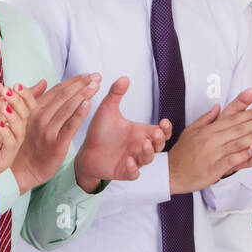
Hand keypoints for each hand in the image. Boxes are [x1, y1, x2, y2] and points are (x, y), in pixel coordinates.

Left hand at [0, 80, 38, 179]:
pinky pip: (10, 142)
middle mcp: (19, 128)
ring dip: (12, 115)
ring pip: (20, 127)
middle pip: (26, 112)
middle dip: (18, 100)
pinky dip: (5, 132)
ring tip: (4, 106)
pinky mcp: (8, 154)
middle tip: (8, 91)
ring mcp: (16, 141)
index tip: (16, 85)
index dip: (26, 94)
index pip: (29, 103)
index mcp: (17, 117)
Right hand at [8, 74, 100, 192]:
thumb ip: (34, 99)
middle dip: (81, 83)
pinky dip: (79, 113)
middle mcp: (39, 117)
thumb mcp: (26, 119)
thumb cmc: (26, 144)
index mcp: (33, 109)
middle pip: (64, 95)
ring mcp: (47, 130)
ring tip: (96, 84)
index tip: (87, 74)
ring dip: (84, 93)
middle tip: (96, 75)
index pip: (57, 90)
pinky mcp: (56, 144)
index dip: (73, 80)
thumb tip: (44, 81)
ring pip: (68, 107)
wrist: (22, 171)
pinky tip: (89, 103)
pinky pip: (69, 126)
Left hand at [74, 76, 169, 191]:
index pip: (161, 132)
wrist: (85, 150)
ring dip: (148, 153)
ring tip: (144, 145)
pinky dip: (134, 169)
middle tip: (156, 133)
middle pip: (159, 146)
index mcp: (140, 132)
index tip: (163, 121)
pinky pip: (134, 174)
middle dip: (160, 140)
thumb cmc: (100, 131)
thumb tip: (124, 77)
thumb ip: (116, 94)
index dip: (166, 128)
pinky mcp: (124, 171)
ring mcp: (134, 160)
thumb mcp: (107, 110)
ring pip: (148, 159)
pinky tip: (129, 161)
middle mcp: (140, 147)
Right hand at [168, 88, 251, 193]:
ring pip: (237, 143)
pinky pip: (233, 160)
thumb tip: (218, 107)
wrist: (171, 173)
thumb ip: (206, 119)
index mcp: (206, 130)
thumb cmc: (181, 154)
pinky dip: (245, 155)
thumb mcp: (191, 131)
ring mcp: (213, 154)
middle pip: (237, 129)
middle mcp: (210, 140)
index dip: (247, 114)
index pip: (231, 119)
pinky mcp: (214, 168)